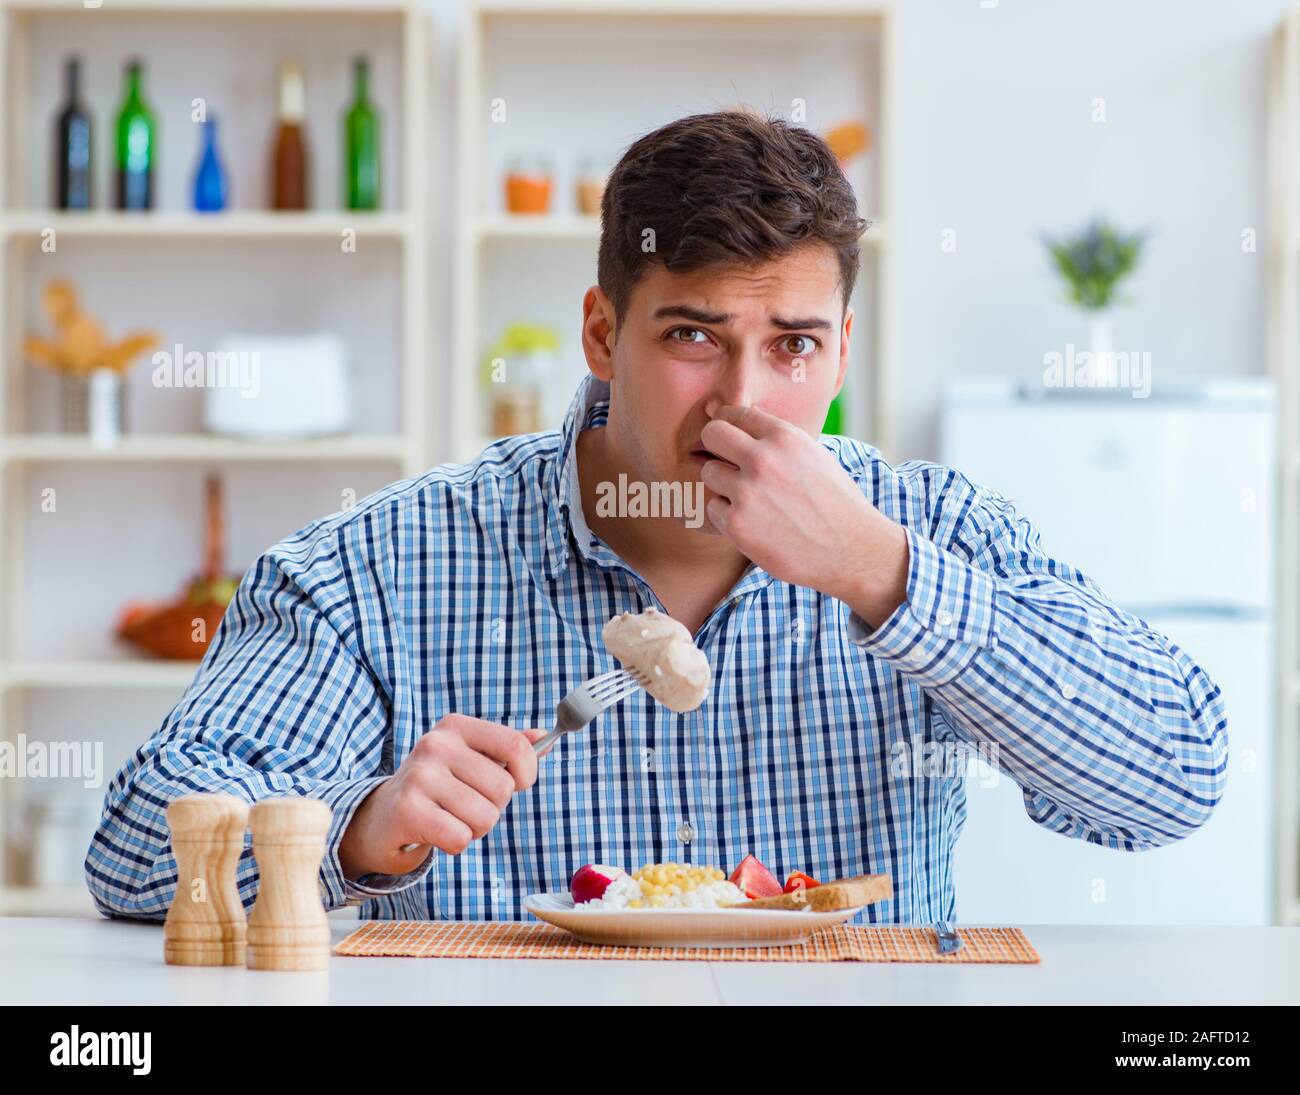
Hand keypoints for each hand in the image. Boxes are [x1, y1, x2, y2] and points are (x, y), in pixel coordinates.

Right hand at [339, 714, 549, 878]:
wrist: (380, 819)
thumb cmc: (436, 789)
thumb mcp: (470, 760)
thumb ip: (508, 749)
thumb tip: (545, 736)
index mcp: (456, 726)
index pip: (517, 746)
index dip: (526, 773)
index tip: (516, 784)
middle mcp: (436, 744)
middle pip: (503, 789)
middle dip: (493, 809)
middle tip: (463, 806)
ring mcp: (420, 775)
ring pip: (485, 817)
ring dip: (473, 829)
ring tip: (448, 818)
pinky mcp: (408, 809)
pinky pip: (460, 837)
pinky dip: (454, 844)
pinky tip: (434, 832)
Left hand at [699, 403, 908, 627]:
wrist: (850, 549)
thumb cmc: (834, 502)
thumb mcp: (812, 455)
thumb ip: (777, 440)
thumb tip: (744, 424)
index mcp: (784, 437)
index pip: (735, 414)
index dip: (730, 425)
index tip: (730, 438)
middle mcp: (763, 459)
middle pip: (712, 434)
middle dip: (716, 446)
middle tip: (726, 463)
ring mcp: (747, 492)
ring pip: (709, 472)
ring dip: (723, 485)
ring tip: (750, 500)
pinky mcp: (736, 524)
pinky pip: (712, 509)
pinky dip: (727, 517)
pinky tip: (754, 524)